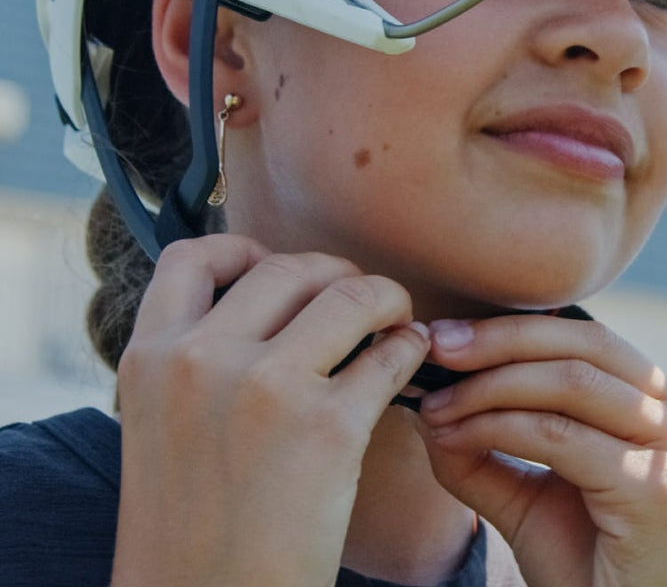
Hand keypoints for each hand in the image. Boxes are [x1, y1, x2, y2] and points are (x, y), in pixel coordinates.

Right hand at [110, 234, 428, 586]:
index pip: (193, 257)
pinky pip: (390, 353)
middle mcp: (201, 360)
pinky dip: (409, 348)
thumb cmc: (193, 524)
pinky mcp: (329, 427)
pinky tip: (408, 359)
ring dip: (386, 299)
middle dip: (335, 274)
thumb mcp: (164, 423)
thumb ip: (199, 355)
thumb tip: (273, 293)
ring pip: (351, 293)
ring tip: (395, 320)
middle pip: (290, 267)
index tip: (280, 271)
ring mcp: (266, 389)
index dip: (245, 250)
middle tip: (355, 300)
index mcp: (150, 357)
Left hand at [416, 314, 666, 586]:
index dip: (513, 330)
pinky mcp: (655, 488)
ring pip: (570, 382)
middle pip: (582, 343)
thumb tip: (430, 403)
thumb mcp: (532, 499)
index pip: (585, 338)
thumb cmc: (593, 573)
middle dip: (500, 340)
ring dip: (490, 385)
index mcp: (666, 405)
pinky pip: (559, 436)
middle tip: (436, 346)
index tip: (446, 335)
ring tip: (438, 402)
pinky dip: (499, 426)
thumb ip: (487, 450)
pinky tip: (457, 436)